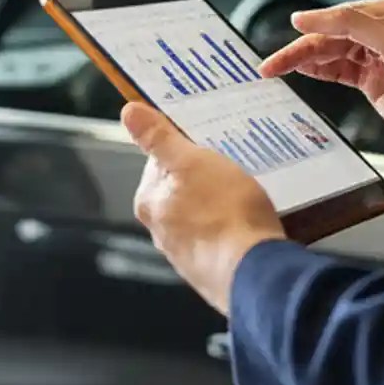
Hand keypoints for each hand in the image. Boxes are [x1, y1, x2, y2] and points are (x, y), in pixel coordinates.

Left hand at [121, 102, 285, 314]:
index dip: (185, 151)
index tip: (208, 147)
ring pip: (201, 218)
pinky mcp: (211, 271)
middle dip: (204, 180)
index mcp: (149, 202)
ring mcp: (186, 256)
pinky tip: (249, 226)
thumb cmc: (223, 212)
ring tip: (245, 198)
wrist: (253, 270)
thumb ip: (158, 138)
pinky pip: (220, 241)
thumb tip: (130, 113)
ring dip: (220, 207)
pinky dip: (232, 231)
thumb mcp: (192, 161)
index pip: (159, 164)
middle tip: (232, 170)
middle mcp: (161, 232)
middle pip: (181, 192)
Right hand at [259, 0, 383, 166]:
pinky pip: (339, 70)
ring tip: (275, 70)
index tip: (288, 29)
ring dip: (305, 61)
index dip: (314, 23)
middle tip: (271, 64)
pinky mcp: (374, 79)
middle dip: (302, 48)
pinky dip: (319, 71)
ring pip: (332, 53)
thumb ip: (357, 25)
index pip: (344, 15)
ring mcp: (379, 56)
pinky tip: (300, 72)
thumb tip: (314, 16)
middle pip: (333, 35)